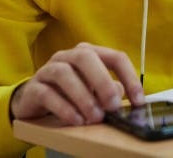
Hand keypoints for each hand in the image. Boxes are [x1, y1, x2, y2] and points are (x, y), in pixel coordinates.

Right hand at [10, 43, 144, 125]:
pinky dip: (64, 108)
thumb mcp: (94, 91)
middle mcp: (67, 56)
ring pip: (64, 73)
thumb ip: (109, 91)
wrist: (35, 100)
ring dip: (83, 97)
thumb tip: (121, 95)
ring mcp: (48, 69)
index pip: (114, 57)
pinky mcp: (33, 88)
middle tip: (113, 106)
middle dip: (102, 82)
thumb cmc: (70, 93)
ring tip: (94, 117)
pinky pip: (47, 93)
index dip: (129, 77)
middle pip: (86, 57)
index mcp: (88, 53)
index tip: (139, 100)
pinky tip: (76, 120)